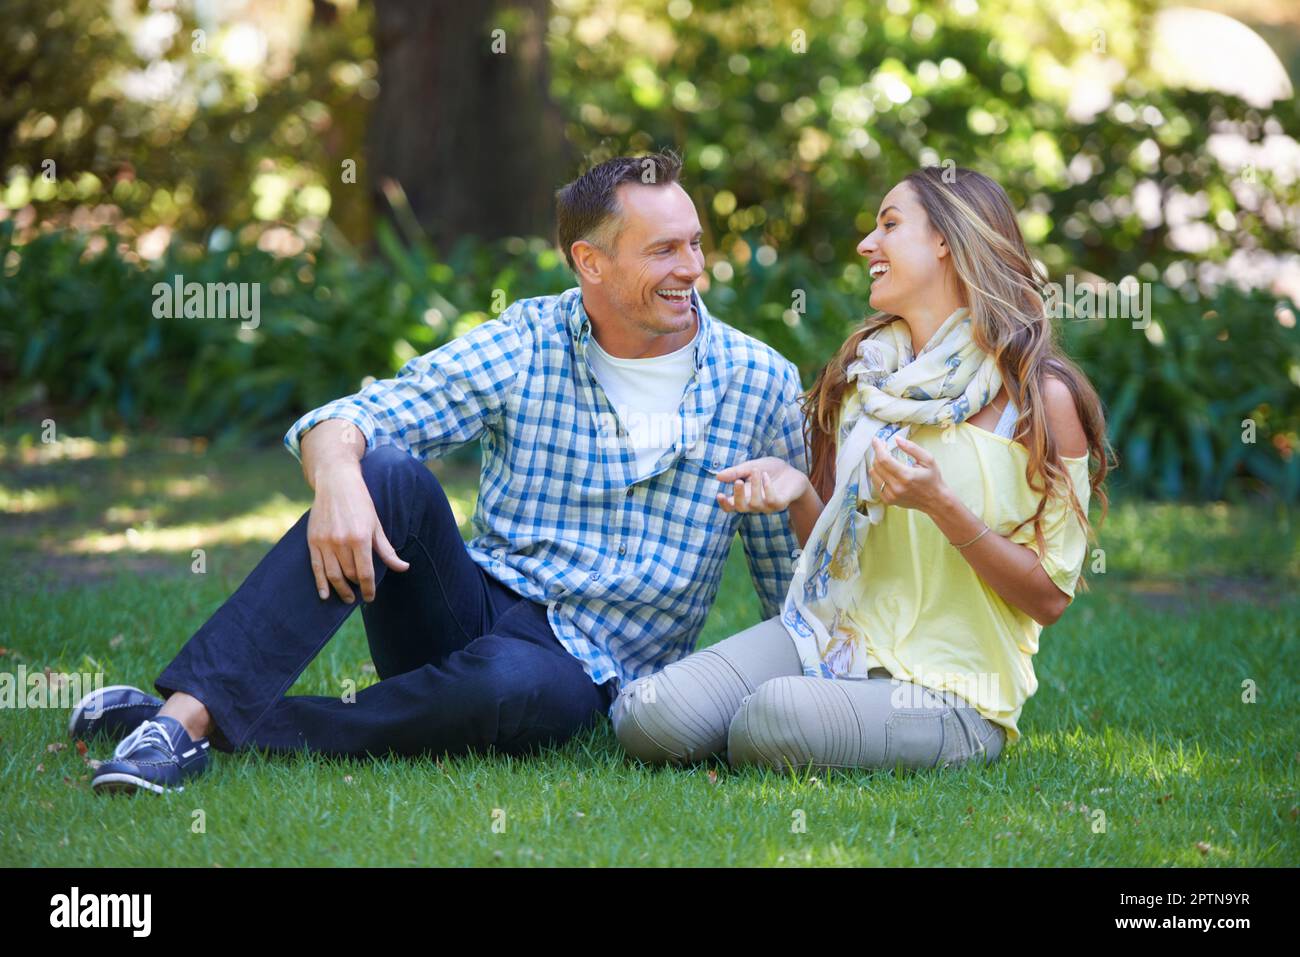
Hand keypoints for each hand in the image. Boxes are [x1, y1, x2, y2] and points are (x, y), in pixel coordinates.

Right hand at [306, 463, 409, 602]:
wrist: (336, 483)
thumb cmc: (360, 503)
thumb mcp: (377, 525)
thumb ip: (387, 550)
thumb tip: (403, 568)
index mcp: (361, 538)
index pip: (365, 573)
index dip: (369, 589)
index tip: (370, 597)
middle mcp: (341, 542)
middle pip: (349, 575)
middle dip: (356, 586)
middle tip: (360, 594)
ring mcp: (325, 542)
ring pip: (333, 575)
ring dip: (340, 590)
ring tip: (347, 597)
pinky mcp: (313, 540)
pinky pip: (316, 568)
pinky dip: (320, 584)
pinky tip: (325, 594)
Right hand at [715, 456, 810, 513]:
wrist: (792, 471)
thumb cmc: (769, 470)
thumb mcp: (751, 466)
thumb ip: (736, 472)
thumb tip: (718, 476)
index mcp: (744, 496)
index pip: (731, 506)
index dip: (724, 504)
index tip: (719, 494)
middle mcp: (754, 504)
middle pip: (741, 508)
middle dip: (737, 496)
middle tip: (738, 481)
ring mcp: (767, 506)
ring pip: (755, 503)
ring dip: (754, 486)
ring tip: (756, 471)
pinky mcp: (779, 504)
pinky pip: (770, 499)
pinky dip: (767, 487)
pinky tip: (766, 476)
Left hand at [869, 435, 949, 514]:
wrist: (935, 501)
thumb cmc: (932, 479)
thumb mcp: (928, 460)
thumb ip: (912, 448)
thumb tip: (897, 439)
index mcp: (906, 476)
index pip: (884, 459)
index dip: (878, 447)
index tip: (876, 439)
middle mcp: (896, 487)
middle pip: (877, 465)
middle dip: (878, 453)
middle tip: (884, 447)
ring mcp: (891, 495)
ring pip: (873, 474)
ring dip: (877, 463)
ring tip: (885, 458)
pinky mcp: (888, 500)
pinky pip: (876, 484)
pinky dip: (878, 474)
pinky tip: (886, 471)